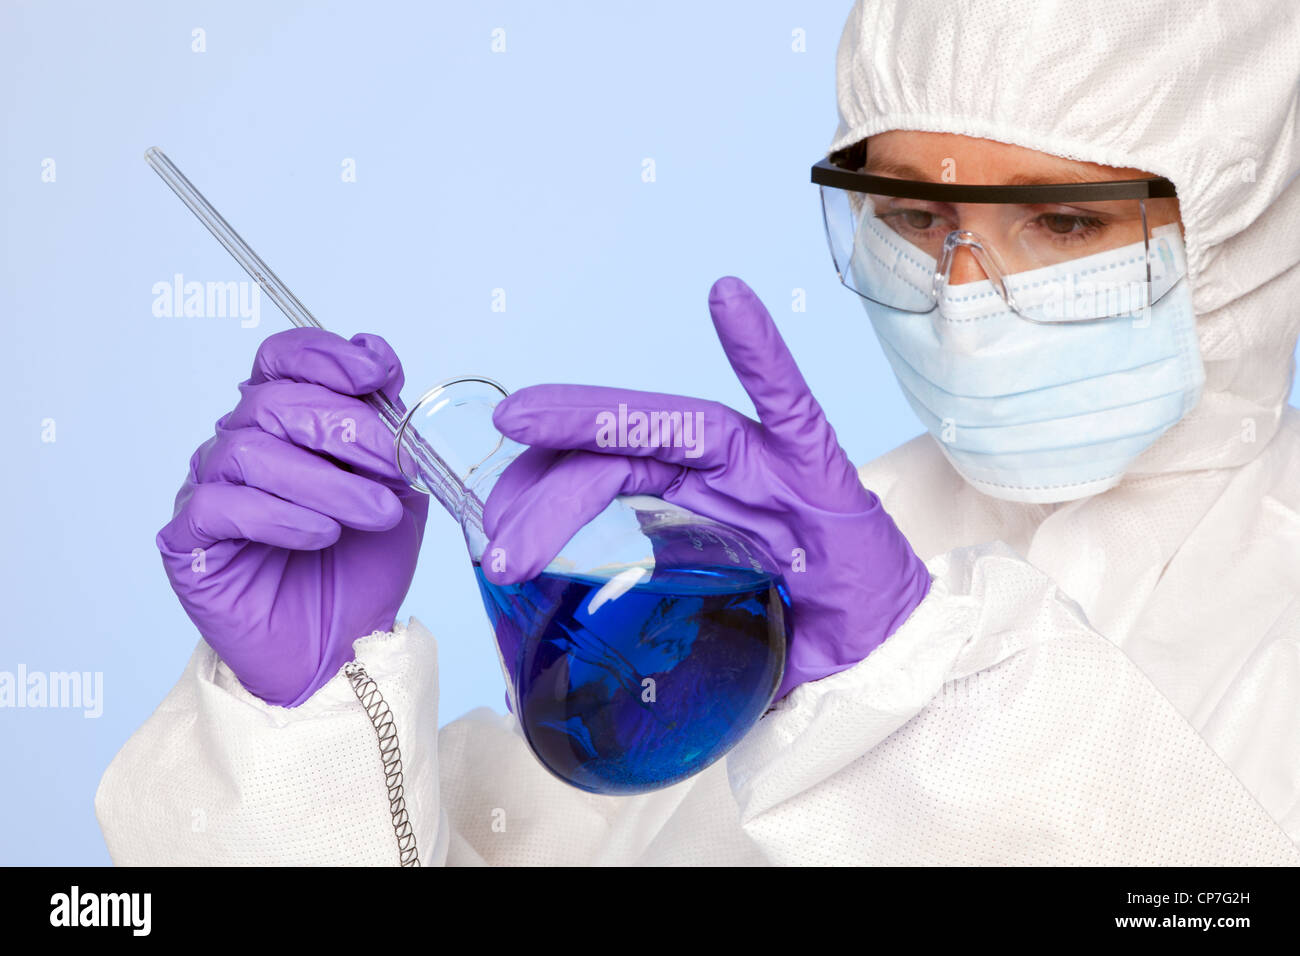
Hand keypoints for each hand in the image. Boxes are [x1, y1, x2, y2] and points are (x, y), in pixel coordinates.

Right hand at [157, 329, 428, 706]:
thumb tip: (381, 364)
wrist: (339, 648)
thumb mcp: (396, 490)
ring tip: (376, 515)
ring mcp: (207, 488)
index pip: (282, 359)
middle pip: (274, 402)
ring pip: (252, 451)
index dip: (326, 355)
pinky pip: (221, 506)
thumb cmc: (361, 567)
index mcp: (283, 421)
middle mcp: (237, 444)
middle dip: (346, 428)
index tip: (378, 372)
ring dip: (326, 481)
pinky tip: (322, 536)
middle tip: (398, 466)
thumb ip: (390, 433)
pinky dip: (282, 516)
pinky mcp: (187, 539)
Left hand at [482, 276, 929, 698]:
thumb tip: (568, 682)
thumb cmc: (803, 632)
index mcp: (689, 510)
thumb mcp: (708, 641)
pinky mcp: (821, 467)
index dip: (546, 495)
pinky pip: (791, 403)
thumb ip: (656, 643)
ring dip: (600, 419)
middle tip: (494, 486)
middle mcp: (719, 477)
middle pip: (623, 453)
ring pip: (677, 426)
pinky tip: (726, 301)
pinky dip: (760, 353)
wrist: (887, 645)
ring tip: (530, 417)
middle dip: (554, 464)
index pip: (605, 484)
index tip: (490, 526)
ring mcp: (767, 467)